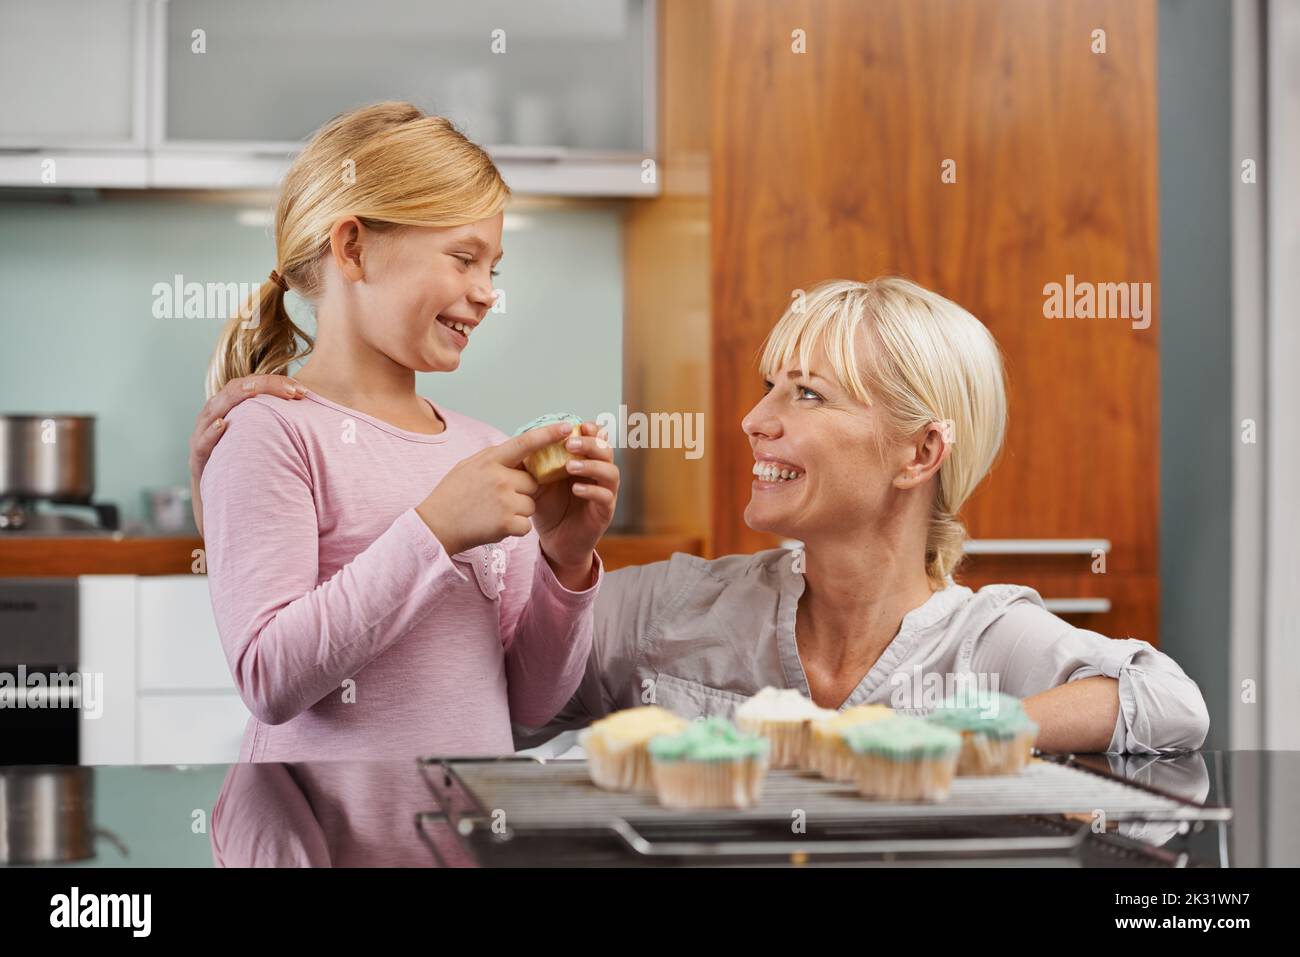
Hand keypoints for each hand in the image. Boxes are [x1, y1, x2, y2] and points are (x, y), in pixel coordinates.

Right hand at [189, 374, 304, 535]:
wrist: (224, 510)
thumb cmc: (250, 473)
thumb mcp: (266, 447)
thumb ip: (283, 430)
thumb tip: (318, 417)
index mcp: (230, 412)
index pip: (250, 386)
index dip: (274, 383)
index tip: (302, 390)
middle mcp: (214, 420)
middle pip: (234, 390)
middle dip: (263, 386)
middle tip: (292, 390)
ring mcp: (202, 439)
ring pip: (213, 409)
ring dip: (235, 398)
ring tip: (254, 390)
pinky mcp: (197, 462)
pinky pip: (201, 443)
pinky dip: (210, 433)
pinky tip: (223, 425)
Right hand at [415, 422, 576, 556]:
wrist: (434, 527)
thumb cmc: (451, 496)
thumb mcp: (468, 467)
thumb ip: (495, 459)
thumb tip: (519, 451)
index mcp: (490, 460)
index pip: (524, 443)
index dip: (548, 434)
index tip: (567, 427)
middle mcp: (500, 477)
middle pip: (533, 482)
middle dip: (523, 492)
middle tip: (498, 500)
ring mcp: (505, 500)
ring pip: (531, 505)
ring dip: (518, 512)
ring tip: (492, 513)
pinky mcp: (507, 523)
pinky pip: (527, 525)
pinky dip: (515, 529)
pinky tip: (494, 526)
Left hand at [531, 422, 618, 583]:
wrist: (555, 542)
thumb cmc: (549, 508)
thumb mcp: (539, 482)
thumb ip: (537, 463)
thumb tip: (521, 441)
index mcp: (586, 462)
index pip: (597, 439)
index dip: (592, 430)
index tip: (578, 426)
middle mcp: (600, 474)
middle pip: (607, 451)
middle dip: (591, 444)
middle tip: (570, 444)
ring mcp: (606, 493)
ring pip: (611, 472)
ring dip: (591, 465)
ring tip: (570, 466)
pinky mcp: (605, 512)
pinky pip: (606, 497)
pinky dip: (592, 490)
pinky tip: (576, 489)